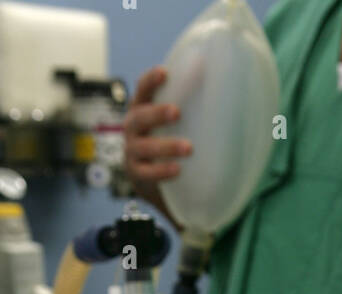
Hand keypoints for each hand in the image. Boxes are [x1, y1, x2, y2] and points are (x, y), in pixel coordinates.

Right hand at [123, 67, 191, 190]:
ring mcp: (132, 151)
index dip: (151, 80)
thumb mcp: (174, 118)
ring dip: (166, 146)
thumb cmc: (166, 136)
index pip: (142, 89)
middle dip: (157, 114)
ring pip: (143, 147)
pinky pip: (146, 173)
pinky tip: (178, 170)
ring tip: (188, 148)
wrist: (151, 176)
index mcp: (142, 107)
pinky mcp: (136, 174)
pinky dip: (161, 171)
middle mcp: (133, 127)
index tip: (165, 73)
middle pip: (140, 117)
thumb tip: (209, 69)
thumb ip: (187, 98)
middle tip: (177, 112)